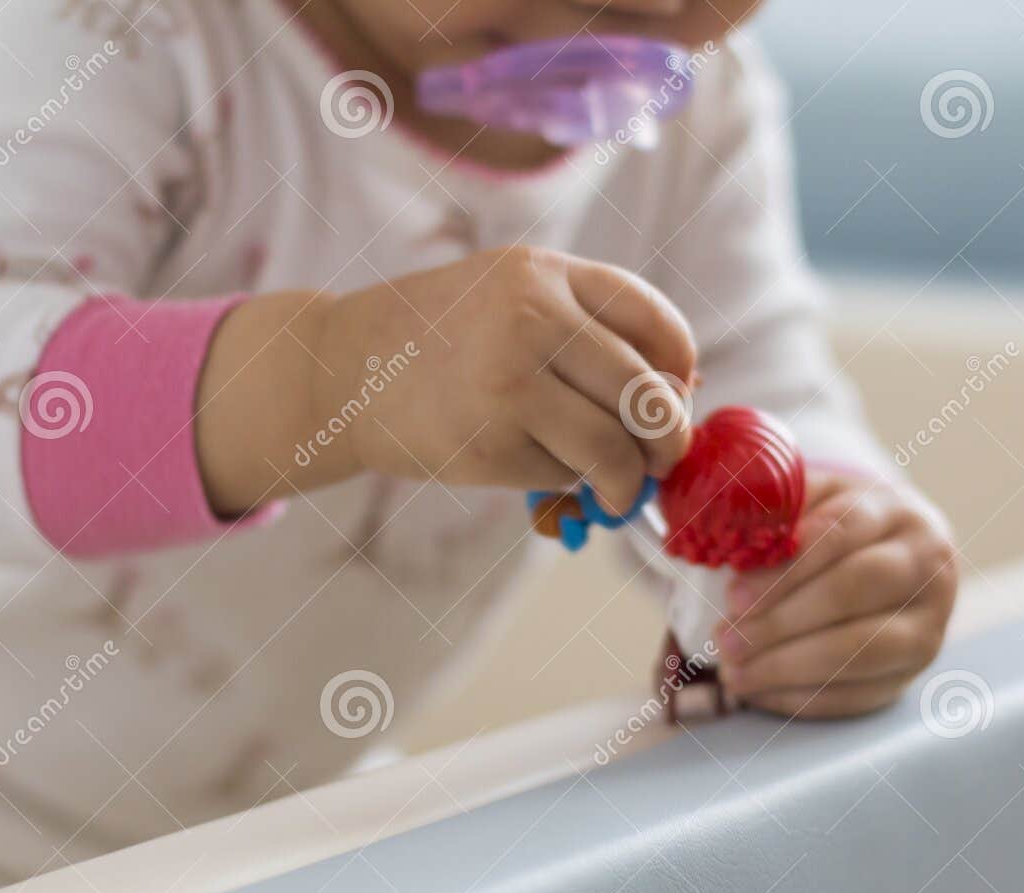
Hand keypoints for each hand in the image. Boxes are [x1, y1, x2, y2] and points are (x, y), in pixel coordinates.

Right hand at [308, 246, 696, 514]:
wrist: (343, 366)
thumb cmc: (442, 338)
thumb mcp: (511, 296)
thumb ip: (586, 328)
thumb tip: (681, 393)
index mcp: (546, 273)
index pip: (654, 323)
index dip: (679, 370)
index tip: (675, 393)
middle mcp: (532, 319)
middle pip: (647, 395)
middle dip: (667, 440)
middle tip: (659, 460)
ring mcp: (508, 383)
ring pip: (614, 447)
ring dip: (627, 480)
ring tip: (616, 487)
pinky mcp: (487, 444)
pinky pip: (564, 476)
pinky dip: (567, 485)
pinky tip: (540, 470)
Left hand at [714, 469, 956, 717]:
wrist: (887, 556)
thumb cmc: (830, 527)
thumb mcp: (805, 501)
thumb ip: (763, 507)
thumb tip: (694, 520)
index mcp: (894, 511)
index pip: (841, 532)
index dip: (785, 568)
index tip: (734, 594)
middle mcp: (926, 564)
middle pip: (855, 589)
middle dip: (782, 620)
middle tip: (726, 639)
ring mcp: (928, 622)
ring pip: (863, 649)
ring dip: (789, 666)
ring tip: (734, 673)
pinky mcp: (916, 670)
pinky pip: (860, 694)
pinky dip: (803, 698)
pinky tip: (759, 693)